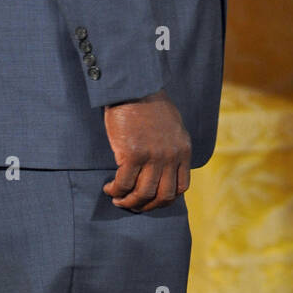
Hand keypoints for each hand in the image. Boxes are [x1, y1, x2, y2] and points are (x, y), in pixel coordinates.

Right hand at [102, 90, 191, 211]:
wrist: (134, 86)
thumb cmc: (149, 103)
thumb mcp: (172, 125)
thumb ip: (171, 147)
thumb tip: (164, 168)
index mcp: (183, 149)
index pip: (180, 187)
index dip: (163, 200)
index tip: (150, 200)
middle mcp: (171, 155)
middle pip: (162, 196)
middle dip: (146, 206)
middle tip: (132, 204)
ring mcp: (153, 155)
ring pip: (143, 194)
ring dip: (128, 201)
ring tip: (117, 198)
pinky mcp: (133, 153)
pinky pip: (124, 183)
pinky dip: (115, 190)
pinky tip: (109, 187)